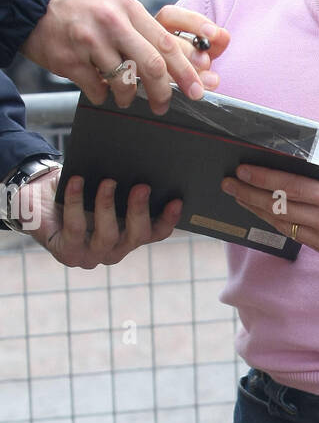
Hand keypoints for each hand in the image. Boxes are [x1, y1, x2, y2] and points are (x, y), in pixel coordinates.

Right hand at [20, 0, 229, 112]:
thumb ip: (144, 32)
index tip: (197, 91)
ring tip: (124, 97)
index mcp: (129, 8)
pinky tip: (99, 89)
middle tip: (163, 105)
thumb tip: (179, 64)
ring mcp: (89, 41)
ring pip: (125, 82)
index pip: (167, 44)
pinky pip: (97, 90)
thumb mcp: (117, 7)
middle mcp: (112, 22)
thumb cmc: (83, 7)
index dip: (186, 72)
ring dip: (129, 97)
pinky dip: (102, 97)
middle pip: (152, 65)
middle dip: (163, 93)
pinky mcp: (70, 60)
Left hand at [22, 168, 180, 268]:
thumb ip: (121, 185)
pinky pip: (75, 228)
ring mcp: (91, 256)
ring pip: (108, 235)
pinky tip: (76, 182)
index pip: (155, 232)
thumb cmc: (77, 190)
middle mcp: (114, 250)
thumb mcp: (102, 186)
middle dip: (140, 210)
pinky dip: (76, 202)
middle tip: (142, 186)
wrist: (37, 197)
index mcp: (129, 236)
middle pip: (136, 236)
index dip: (168, 219)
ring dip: (108, 205)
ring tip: (108, 181)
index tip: (177, 200)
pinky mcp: (67, 253)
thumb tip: (140, 166)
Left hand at [221, 166, 318, 264]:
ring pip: (284, 225)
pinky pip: (298, 237)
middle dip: (251, 195)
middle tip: (229, 184)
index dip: (264, 180)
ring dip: (259, 211)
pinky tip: (265, 213)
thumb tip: (304, 174)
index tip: (243, 171)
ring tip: (240, 198)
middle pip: (281, 208)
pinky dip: (279, 224)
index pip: (292, 188)